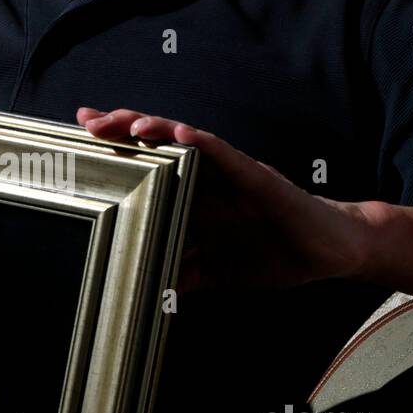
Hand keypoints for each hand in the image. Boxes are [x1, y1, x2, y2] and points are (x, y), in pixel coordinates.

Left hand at [76, 107, 368, 292]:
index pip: (150, 159)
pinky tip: (182, 132)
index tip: (83, 133)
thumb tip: (153, 292)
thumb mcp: (217, 271)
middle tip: (88, 120)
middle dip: (123, 127)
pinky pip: (227, 155)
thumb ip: (185, 274)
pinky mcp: (259, 178)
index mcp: (198, 189)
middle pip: (160, 140)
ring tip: (127, 124)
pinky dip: (203, 143)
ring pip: (189, 139)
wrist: (329, 252)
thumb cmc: (277, 252)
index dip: (118, 144)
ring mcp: (234, 172)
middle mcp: (211, 173)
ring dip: (158, 127)